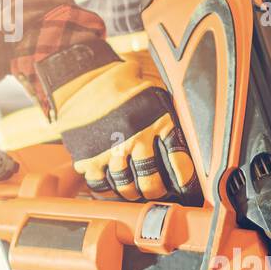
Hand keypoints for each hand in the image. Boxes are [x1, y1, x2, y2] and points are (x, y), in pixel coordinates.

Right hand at [35, 41, 195, 201]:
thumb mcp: (151, 89)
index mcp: (157, 121)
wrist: (81, 78)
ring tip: (134, 189)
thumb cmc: (119, 82)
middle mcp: (135, 139)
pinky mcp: (88, 157)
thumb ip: (168, 110)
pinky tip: (111, 181)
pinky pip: (100, 184)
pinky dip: (106, 186)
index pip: (179, 162)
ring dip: (131, 191)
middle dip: (156, 191)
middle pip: (151, 183)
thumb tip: (189, 125)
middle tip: (156, 191)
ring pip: (125, 187)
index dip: (185, 179)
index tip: (186, 187)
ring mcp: (111, 151)